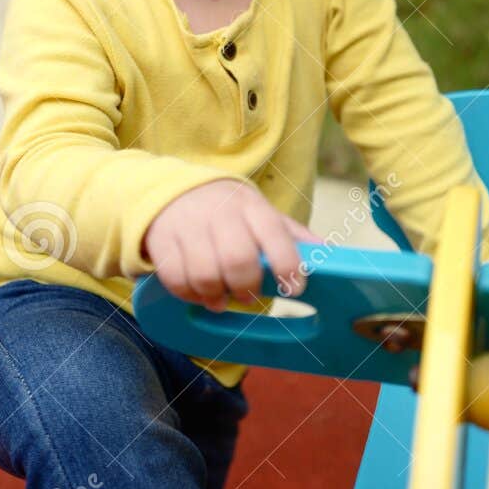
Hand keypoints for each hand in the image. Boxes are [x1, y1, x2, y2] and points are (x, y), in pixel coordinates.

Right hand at [142, 178, 322, 311]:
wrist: (170, 190)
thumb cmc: (226, 209)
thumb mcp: (260, 212)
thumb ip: (290, 234)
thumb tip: (326, 254)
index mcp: (251, 206)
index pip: (276, 236)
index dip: (289, 266)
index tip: (295, 287)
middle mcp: (220, 213)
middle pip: (238, 260)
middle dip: (247, 287)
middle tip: (249, 296)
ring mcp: (188, 226)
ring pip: (205, 274)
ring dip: (216, 296)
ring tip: (222, 299)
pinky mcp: (162, 241)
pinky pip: (176, 278)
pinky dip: (190, 294)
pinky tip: (199, 293)